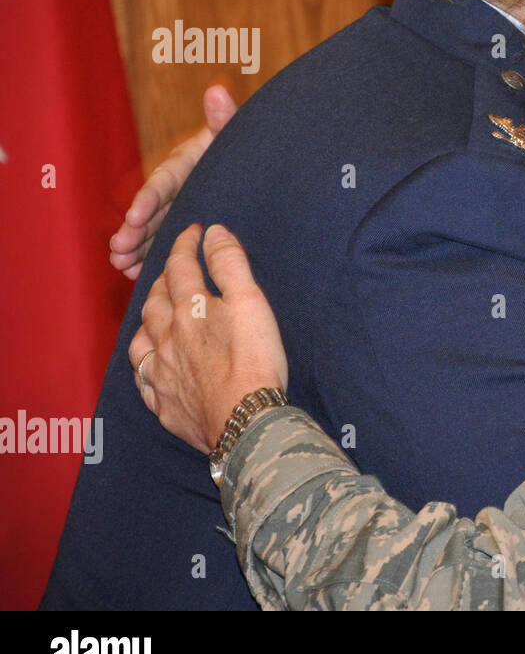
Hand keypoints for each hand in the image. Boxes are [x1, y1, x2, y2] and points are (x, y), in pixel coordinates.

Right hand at [110, 84, 237, 278]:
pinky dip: (152, 257)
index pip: (164, 181)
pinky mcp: (192, 223)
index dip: (148, 199)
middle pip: (153, 209)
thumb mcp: (241, 134)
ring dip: (136, 247)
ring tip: (120, 267)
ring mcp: (185, 206)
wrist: (271, 165)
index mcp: (188, 162)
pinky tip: (136, 275)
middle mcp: (181, 185)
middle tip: (117, 250)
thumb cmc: (254, 146)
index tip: (133, 216)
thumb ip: (226, 118)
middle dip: (134, 231)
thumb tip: (216, 90)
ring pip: (155, 229)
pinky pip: (168, 241)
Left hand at [129, 224, 286, 453]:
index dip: (186, 244)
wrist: (245, 421)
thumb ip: (230, 264)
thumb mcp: (251, 302)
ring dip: (147, 320)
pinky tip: (152, 363)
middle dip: (164, 279)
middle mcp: (167, 338)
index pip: (181, 266)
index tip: (195, 232)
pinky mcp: (164, 403)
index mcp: (189, 310)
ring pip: (141, 338)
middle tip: (176, 270)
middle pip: (156, 300)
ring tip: (157, 314)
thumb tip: (213, 233)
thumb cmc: (254, 360)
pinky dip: (145, 363)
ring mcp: (162, 373)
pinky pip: (143, 378)